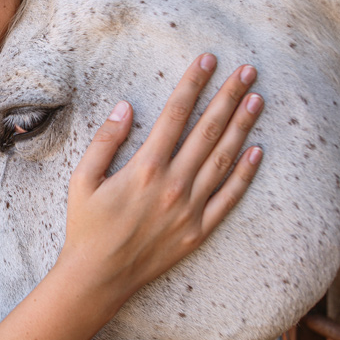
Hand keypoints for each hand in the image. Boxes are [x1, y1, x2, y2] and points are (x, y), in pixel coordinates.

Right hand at [61, 53, 263, 307]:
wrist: (98, 278)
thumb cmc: (86, 227)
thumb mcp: (82, 179)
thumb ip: (105, 141)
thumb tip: (126, 107)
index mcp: (145, 168)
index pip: (175, 115)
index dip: (193, 84)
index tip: (208, 60)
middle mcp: (173, 185)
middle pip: (207, 131)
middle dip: (228, 96)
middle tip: (247, 70)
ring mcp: (190, 209)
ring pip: (223, 159)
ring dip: (242, 126)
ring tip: (257, 99)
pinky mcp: (198, 232)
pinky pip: (228, 198)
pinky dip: (245, 174)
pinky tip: (257, 151)